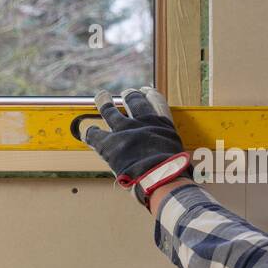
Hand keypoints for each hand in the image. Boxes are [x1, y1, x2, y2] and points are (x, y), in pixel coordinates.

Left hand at [77, 87, 191, 208]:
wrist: (161, 177)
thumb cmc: (173, 172)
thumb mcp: (177, 155)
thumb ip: (170, 151)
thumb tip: (175, 163)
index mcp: (161, 124)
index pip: (156, 102)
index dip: (150, 94)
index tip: (147, 91)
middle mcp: (142, 122)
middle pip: (133, 100)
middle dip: (130, 95)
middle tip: (126, 93)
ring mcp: (123, 130)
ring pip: (109, 110)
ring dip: (104, 102)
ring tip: (102, 96)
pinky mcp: (108, 143)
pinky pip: (94, 134)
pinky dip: (91, 132)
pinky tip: (90, 131)